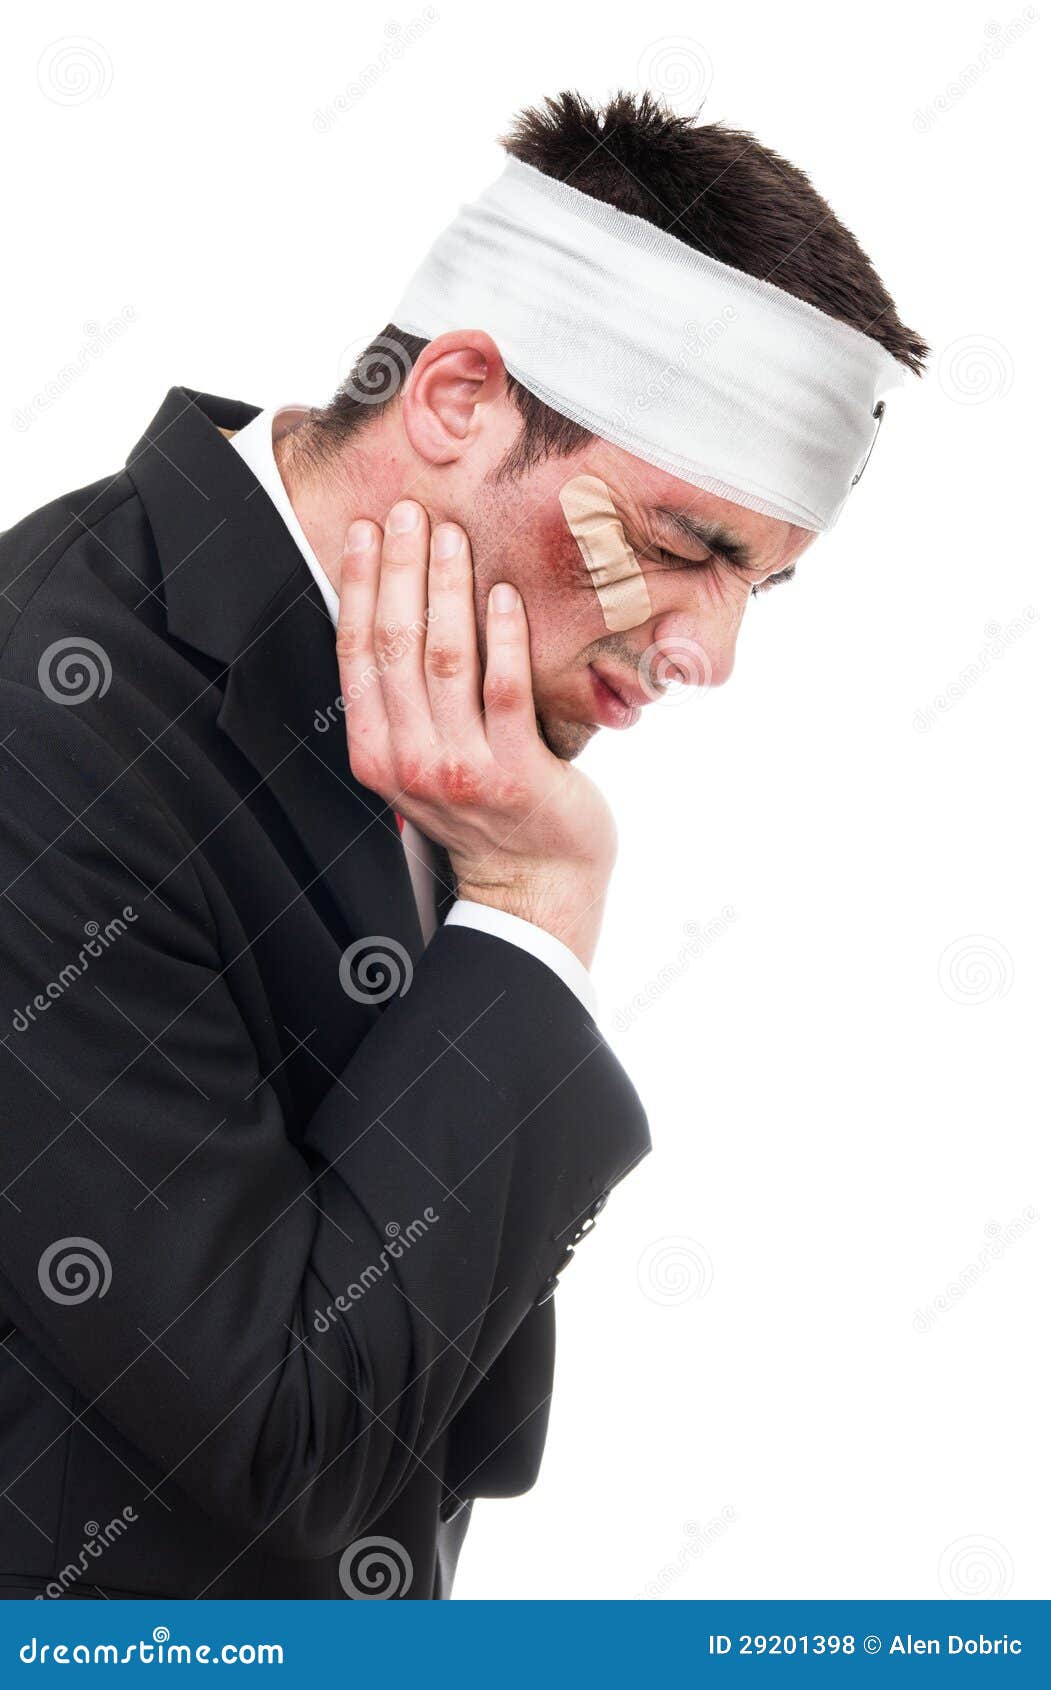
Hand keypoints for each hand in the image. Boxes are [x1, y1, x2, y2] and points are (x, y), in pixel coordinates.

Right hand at [335, 499, 615, 968]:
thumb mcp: (420, 764)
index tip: (364, 531)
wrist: (533, 883)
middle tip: (409, 512)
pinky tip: (503, 593)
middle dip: (398, 569)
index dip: (357, 586)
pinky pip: (503, 690)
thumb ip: (404, 706)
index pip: (355, 654)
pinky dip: (502, 636)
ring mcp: (460, 768)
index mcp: (375, 754)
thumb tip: (399, 611)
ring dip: (446, 588)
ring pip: (445, 659)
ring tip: (452, 536)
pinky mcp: (514, 773)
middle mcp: (408, 762)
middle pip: (395, 645)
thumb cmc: (481, 813)